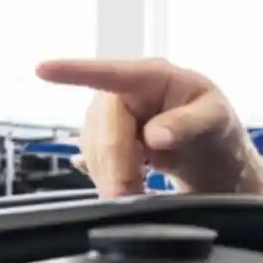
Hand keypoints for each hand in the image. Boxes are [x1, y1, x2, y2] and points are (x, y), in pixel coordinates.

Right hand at [35, 58, 262, 197]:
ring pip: (94, 146)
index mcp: (156, 77)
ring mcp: (114, 116)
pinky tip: (128, 184)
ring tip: (138, 191)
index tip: (44, 70)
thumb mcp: (217, 121)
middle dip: (113, 161)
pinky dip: (107, 177)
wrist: (214, 159)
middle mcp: (128, 91)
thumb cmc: (218, 128)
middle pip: (103, 124)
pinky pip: (93, 159)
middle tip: (128, 193)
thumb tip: (156, 134)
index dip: (77, 71)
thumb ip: (190, 124)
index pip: (113, 73)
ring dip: (110, 174)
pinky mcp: (107, 140)